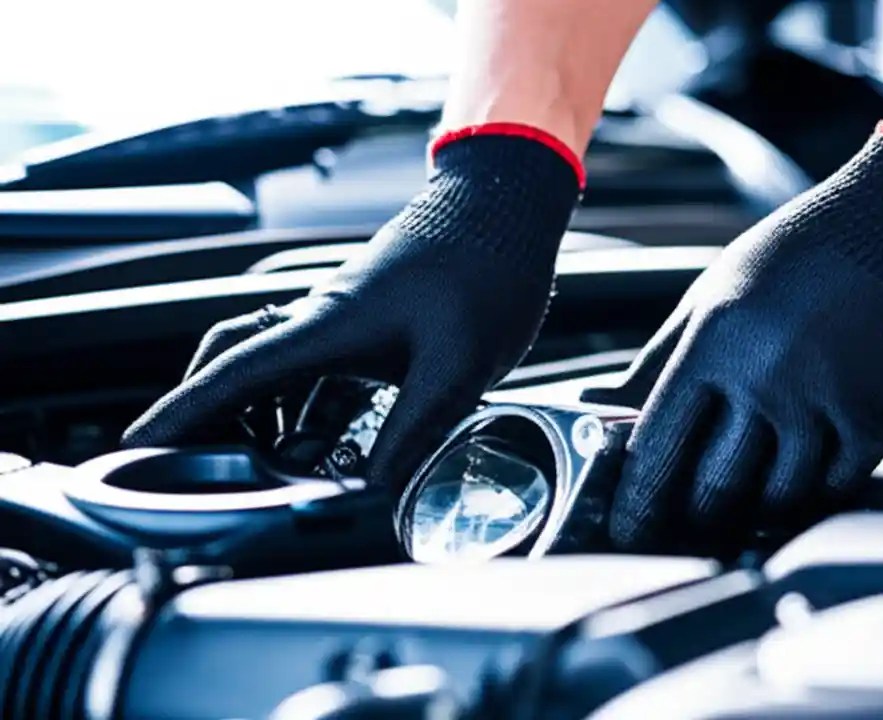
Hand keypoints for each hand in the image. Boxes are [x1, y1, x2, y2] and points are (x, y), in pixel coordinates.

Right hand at [123, 129, 581, 488]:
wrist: (506, 208)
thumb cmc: (483, 269)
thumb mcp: (453, 368)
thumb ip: (410, 434)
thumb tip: (374, 494)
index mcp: (325, 326)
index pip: (232, 374)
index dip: (182, 413)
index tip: (138, 445)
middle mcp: (323, 321)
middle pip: (240, 371)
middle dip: (214, 419)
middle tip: (203, 466)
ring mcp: (347, 322)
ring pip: (282, 377)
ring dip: (271, 422)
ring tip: (274, 471)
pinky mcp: (374, 326)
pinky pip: (323, 375)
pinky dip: (313, 411)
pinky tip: (336, 443)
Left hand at [584, 125, 882, 552]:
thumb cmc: (793, 258)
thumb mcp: (709, 297)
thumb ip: (657, 361)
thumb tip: (601, 407)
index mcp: (712, 344)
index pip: (659, 446)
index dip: (638, 499)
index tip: (630, 526)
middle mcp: (765, 377)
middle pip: (715, 486)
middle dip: (694, 518)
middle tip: (688, 528)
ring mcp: (824, 401)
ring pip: (779, 496)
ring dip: (757, 512)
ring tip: (746, 511)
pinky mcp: (877, 416)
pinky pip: (837, 485)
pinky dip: (817, 493)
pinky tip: (804, 484)